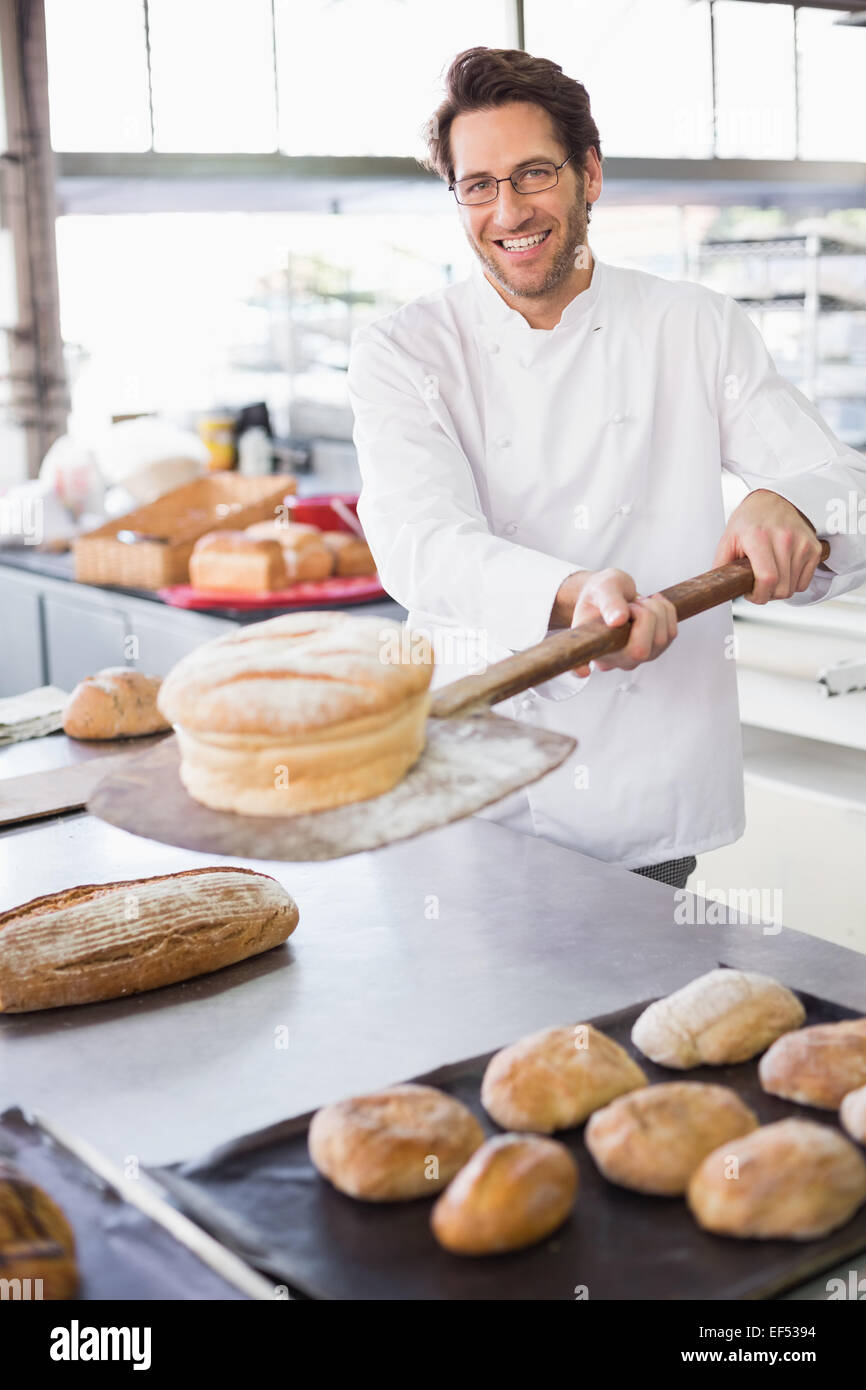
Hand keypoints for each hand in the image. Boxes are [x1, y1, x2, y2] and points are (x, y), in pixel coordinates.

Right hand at [563, 568, 677, 677]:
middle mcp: (612, 659)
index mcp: (592, 645)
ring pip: (661, 639)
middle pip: (640, 650)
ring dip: (656, 610)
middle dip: (646, 616)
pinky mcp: (653, 651)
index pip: (584, 662)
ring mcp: (634, 658)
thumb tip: (617, 621)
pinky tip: (651, 603)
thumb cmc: (602, 592)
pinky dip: (667, 612)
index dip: (581, 667)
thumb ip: (609, 602)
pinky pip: (671, 634)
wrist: (612, 593)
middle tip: (632, 603)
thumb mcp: (602, 588)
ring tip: (638, 602)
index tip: (582, 671)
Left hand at [713, 489, 823, 603]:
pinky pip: (804, 582)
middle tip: (758, 584)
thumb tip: (717, 588)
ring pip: (793, 588)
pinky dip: (793, 583)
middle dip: (767, 594)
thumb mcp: (728, 539)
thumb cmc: (750, 520)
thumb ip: (721, 565)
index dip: (759, 595)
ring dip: (779, 588)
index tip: (751, 593)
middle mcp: (784, 539)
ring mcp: (802, 543)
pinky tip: (782, 570)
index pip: (767, 579)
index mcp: (759, 537)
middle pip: (782, 589)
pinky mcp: (814, 548)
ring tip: (769, 574)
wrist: (774, 501)